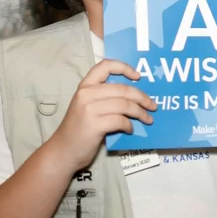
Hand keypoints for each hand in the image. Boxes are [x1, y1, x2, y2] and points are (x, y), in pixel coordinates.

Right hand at [47, 59, 156, 173]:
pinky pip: (121, 120)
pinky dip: (129, 125)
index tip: (138, 76)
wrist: (63, 151)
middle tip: (153, 105)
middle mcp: (86, 94)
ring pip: (125, 105)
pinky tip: (130, 129)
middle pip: (123, 89)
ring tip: (148, 119)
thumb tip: (134, 96)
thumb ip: (104, 97)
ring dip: (140, 113)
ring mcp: (89, 109)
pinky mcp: (94, 124)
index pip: (105, 66)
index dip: (124, 67)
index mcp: (85, 86)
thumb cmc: (79, 129)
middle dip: (142, 98)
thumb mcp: (87, 106)